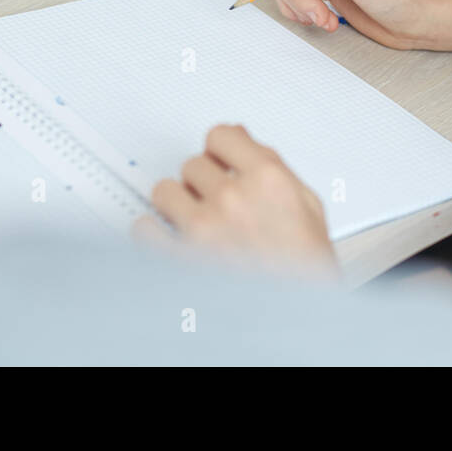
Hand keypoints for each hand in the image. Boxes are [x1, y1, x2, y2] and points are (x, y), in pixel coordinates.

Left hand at [140, 125, 336, 277]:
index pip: (221, 135)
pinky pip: (144, 230)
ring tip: (189, 219)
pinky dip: (151, 233)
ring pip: (164, 191)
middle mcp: (233, 198)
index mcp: (268, 179)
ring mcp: (204, 228)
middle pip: (192, 164)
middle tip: (212, 199)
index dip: (220, 149)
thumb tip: (246, 141)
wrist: (298, 314)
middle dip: (201, 181)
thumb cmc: (307, 268)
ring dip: (175, 203)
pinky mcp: (181, 258)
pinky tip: (166, 238)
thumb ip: (273, 166)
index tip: (218, 158)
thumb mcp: (307, 205)